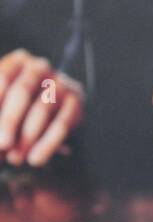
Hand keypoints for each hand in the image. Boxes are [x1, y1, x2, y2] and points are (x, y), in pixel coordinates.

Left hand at [0, 49, 84, 166]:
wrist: (40, 111)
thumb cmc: (10, 110)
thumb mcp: (2, 107)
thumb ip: (0, 118)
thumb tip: (0, 143)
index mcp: (16, 62)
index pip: (3, 77)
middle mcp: (40, 67)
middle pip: (23, 90)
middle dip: (10, 120)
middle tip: (2, 145)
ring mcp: (61, 83)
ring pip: (44, 108)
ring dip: (28, 137)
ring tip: (15, 158)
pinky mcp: (76, 102)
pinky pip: (63, 123)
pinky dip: (48, 143)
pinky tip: (36, 159)